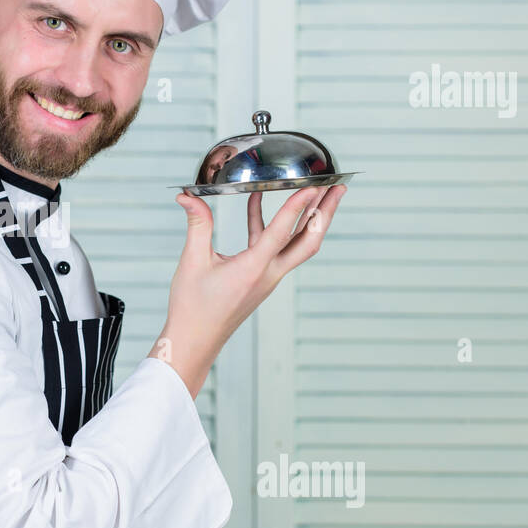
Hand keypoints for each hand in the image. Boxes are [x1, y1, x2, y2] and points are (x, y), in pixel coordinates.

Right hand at [150, 184, 346, 397]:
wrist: (196, 340)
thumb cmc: (193, 307)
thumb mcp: (193, 261)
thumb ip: (197, 225)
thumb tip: (187, 196)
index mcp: (252, 270)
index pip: (281, 233)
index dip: (297, 207)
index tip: (313, 187)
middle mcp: (268, 274)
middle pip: (309, 241)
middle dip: (326, 213)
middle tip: (339, 188)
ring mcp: (268, 278)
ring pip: (298, 245)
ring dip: (310, 219)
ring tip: (320, 193)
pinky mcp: (261, 279)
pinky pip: (275, 248)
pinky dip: (273, 225)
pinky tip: (259, 204)